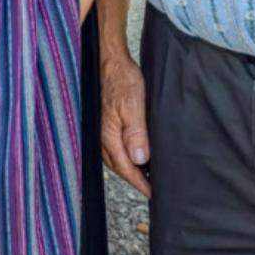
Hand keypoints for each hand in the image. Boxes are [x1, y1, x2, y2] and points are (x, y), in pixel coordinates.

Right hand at [97, 51, 151, 195]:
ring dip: (131, 167)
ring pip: (117, 157)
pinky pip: (115, 146)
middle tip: (152, 187)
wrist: (110, 61)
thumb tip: (140, 160)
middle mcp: (102, 137)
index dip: (140, 182)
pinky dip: (126, 153)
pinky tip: (137, 152)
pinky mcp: (106, 123)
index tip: (153, 193)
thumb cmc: (121, 80)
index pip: (125, 168)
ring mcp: (102, 130)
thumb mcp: (133, 106)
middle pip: (119, 166)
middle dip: (135, 178)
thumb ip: (136, 134)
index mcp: (108, 136)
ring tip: (148, 173)